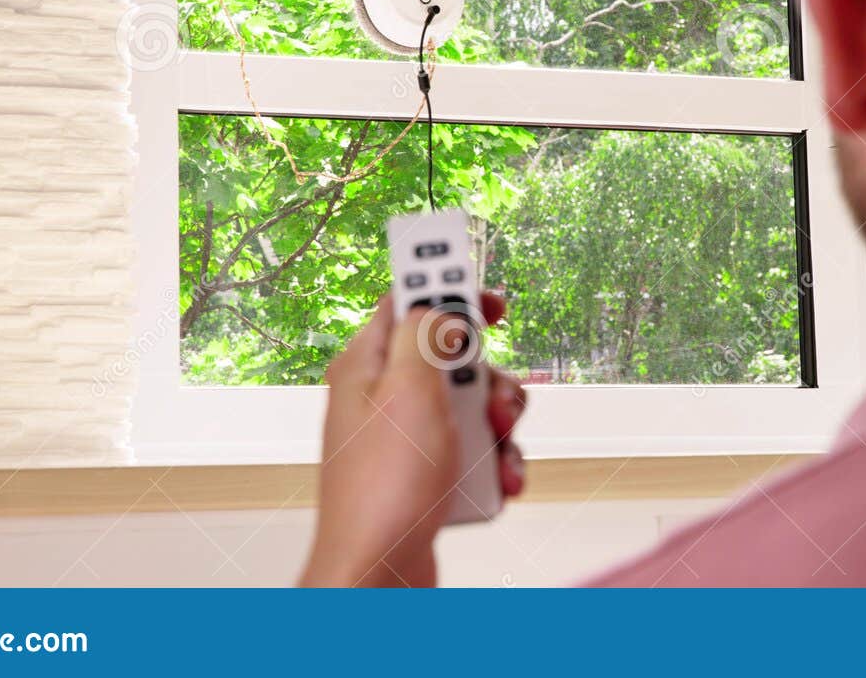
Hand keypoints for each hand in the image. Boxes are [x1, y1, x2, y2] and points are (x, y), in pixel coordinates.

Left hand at [299, 293, 526, 587]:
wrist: (379, 574)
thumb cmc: (381, 493)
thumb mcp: (409, 391)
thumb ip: (427, 336)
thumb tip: (440, 309)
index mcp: (367, 366)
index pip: (408, 301)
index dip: (449, 290)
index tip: (488, 299)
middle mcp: (383, 398)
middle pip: (455, 358)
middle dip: (488, 379)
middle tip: (487, 403)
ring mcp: (406, 438)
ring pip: (473, 407)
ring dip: (498, 429)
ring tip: (494, 452)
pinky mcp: (426, 473)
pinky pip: (474, 452)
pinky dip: (493, 465)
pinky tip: (496, 483)